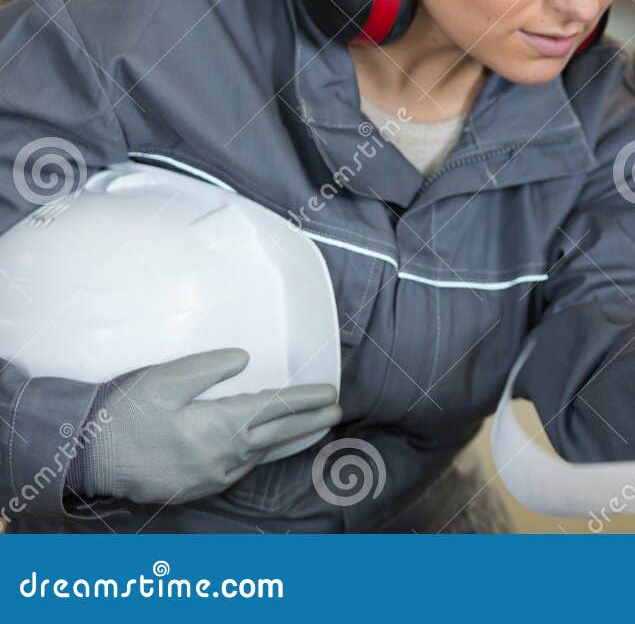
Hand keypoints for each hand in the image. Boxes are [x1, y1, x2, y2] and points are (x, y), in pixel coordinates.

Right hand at [78, 347, 342, 504]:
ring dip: (291, 439)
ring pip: (262, 455)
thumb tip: (245, 359)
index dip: (306, 400)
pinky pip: (241, 469)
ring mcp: (211, 476)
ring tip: (315, 428)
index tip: (331, 392)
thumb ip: (208, 367)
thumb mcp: (164, 380)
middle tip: (337, 410)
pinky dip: (262, 455)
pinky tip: (266, 449)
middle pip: (278, 435)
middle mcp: (223, 456)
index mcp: (220, 427)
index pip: (276, 409)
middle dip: (310, 421)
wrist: (84, 458)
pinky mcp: (196, 487)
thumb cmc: (122, 415)